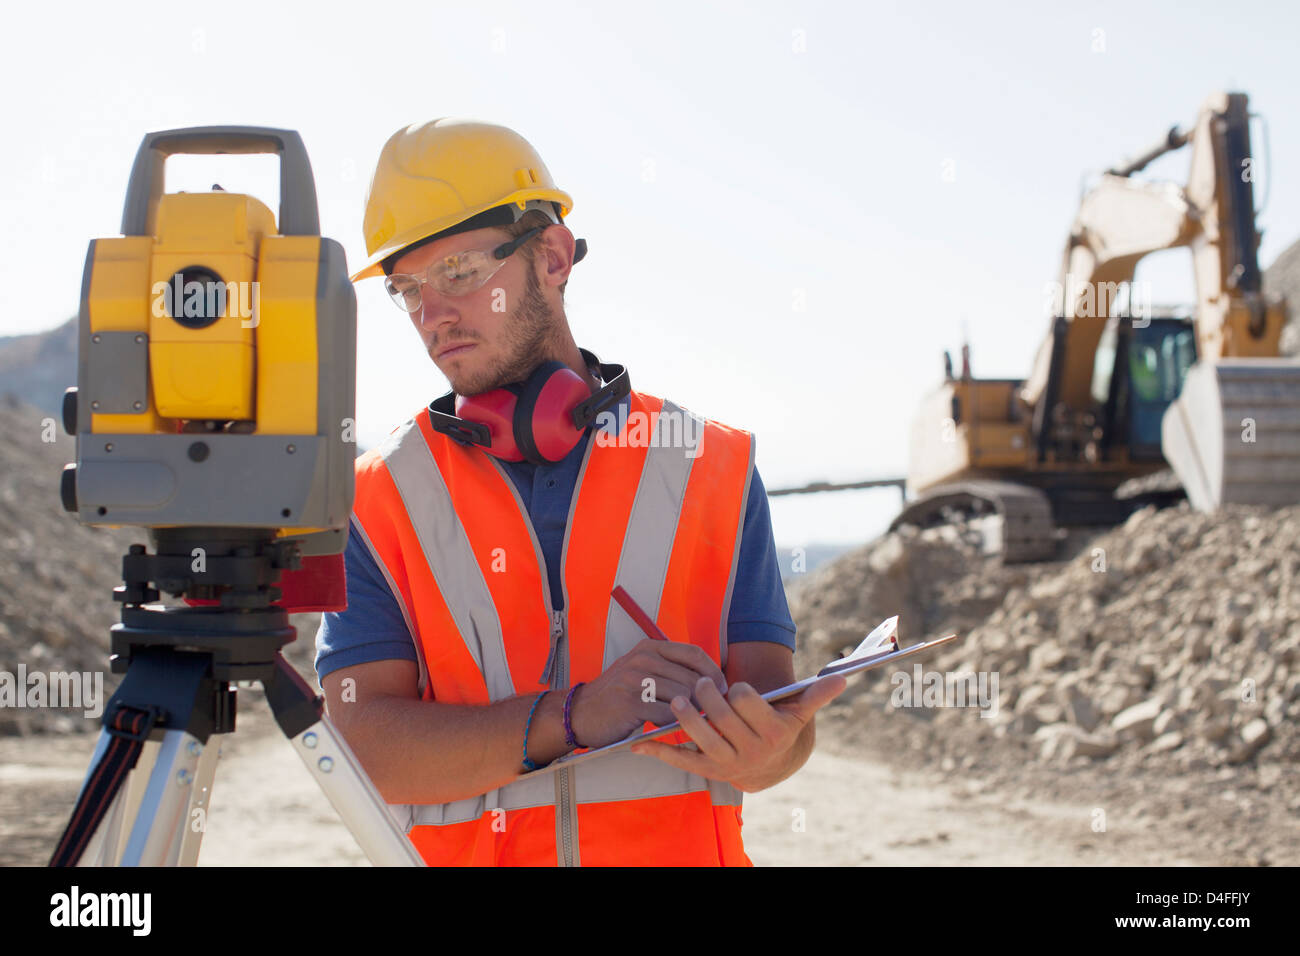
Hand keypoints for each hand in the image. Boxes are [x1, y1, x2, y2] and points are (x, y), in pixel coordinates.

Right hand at [570, 639, 727, 749]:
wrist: (580, 713)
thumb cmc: (619, 695)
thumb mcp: (642, 671)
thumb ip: (671, 670)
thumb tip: (713, 682)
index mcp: (650, 647)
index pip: (694, 653)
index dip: (713, 672)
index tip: (722, 689)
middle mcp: (643, 658)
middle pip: (692, 677)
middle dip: (707, 698)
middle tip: (713, 714)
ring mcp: (635, 679)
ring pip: (683, 696)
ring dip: (693, 713)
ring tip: (694, 722)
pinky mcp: (631, 702)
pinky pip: (667, 715)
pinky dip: (675, 724)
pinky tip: (671, 728)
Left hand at [628, 674, 847, 791]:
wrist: (770, 765)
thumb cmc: (780, 726)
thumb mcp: (798, 711)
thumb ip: (815, 693)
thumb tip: (843, 676)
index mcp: (772, 732)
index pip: (749, 704)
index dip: (739, 691)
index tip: (737, 687)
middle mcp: (750, 751)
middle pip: (721, 717)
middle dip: (708, 696)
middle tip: (700, 684)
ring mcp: (726, 762)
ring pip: (701, 739)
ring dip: (685, 718)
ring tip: (677, 700)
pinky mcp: (705, 770)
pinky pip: (680, 760)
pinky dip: (658, 750)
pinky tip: (639, 741)